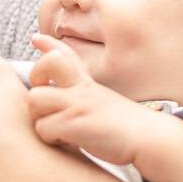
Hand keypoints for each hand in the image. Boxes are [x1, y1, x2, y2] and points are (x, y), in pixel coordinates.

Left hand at [26, 33, 154, 166]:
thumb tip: (66, 90)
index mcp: (87, 82)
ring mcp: (77, 103)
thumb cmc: (123, 125)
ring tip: (58, 131)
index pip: (64, 54)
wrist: (147, 137)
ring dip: (41, 119)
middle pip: (39, 72)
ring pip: (35, 100)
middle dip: (36, 93)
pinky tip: (68, 143)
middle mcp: (80, 87)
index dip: (48, 45)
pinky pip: (43, 128)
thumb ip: (83, 92)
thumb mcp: (102, 100)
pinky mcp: (74, 123)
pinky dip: (51, 140)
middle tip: (47, 110)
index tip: (37, 39)